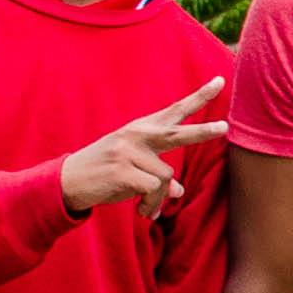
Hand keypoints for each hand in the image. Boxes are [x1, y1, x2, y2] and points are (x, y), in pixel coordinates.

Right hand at [60, 79, 227, 219]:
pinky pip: (154, 190)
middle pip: (177, 133)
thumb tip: (178, 191)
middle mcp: (136, 136)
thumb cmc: (106, 174)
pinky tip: (140, 211)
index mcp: (141, 129)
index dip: (199, 97)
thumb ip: (159, 172)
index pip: (175, 110)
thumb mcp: (134, 168)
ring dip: (159, 198)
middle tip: (224, 127)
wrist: (67, 181)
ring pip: (167, 178)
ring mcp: (128, 151)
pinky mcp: (123, 170)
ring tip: (145, 207)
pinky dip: (151, 205)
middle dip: (203, 132)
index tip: (220, 81)